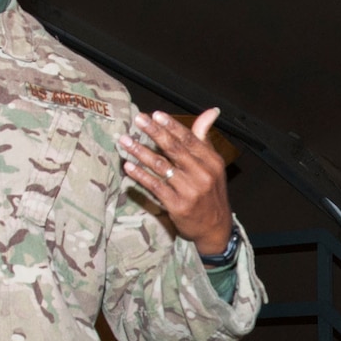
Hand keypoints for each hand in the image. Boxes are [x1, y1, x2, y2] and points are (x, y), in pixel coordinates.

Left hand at [118, 109, 232, 253]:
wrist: (215, 228)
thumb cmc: (211, 193)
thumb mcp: (214, 165)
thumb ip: (205, 139)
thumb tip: (211, 111)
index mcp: (212, 162)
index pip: (190, 139)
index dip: (172, 126)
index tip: (156, 115)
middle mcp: (202, 175)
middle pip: (174, 149)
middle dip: (154, 133)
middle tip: (138, 120)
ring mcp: (190, 191)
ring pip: (161, 166)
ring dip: (141, 152)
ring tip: (125, 141)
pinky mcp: (178, 206)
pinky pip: (155, 186)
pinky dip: (141, 175)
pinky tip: (129, 166)